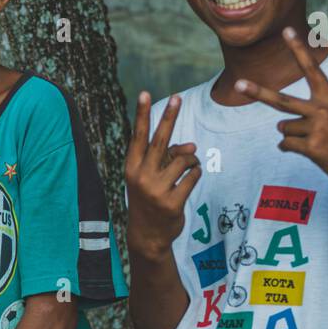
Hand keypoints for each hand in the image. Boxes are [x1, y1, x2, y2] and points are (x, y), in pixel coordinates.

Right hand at [124, 91, 201, 259]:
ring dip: (191, 159)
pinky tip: (189, 181)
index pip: (138, 136)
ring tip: (188, 167)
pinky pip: (193, 176)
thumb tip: (192, 145)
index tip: (145, 93)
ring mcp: (157, 190)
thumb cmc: (149, 198)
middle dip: (169, 117)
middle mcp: (141, 176)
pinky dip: (195, 174)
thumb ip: (167, 158)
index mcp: (132, 167)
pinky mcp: (173, 202)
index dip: (142, 114)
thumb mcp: (151, 177)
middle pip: (160, 141)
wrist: (147, 235)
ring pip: (184, 159)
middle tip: (178, 97)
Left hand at [235, 27, 327, 196]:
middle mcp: (322, 109)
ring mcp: (317, 128)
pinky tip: (313, 152)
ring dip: (293, 136)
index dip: (298, 49)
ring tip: (316, 141)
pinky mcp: (313, 147)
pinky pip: (286, 145)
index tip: (287, 30)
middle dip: (257, 92)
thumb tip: (278, 128)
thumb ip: (309, 115)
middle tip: (238, 84)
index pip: (311, 68)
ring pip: (283, 128)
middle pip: (280, 100)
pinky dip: (292, 149)